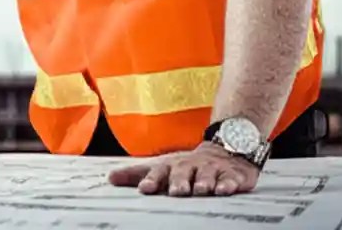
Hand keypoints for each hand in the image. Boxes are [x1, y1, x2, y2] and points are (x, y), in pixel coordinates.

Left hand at [107, 142, 259, 196]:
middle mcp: (190, 166)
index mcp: (171, 166)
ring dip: (204, 182)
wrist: (224, 150)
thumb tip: (110, 178)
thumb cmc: (186, 166)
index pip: (159, 172)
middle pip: (183, 173)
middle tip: (177, 191)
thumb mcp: (162, 167)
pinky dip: (228, 184)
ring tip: (201, 190)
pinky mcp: (232, 175)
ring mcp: (212, 170)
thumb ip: (137, 174)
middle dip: (179, 182)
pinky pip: (230, 179)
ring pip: (207, 175)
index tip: (145, 188)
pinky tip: (224, 190)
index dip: (152, 180)